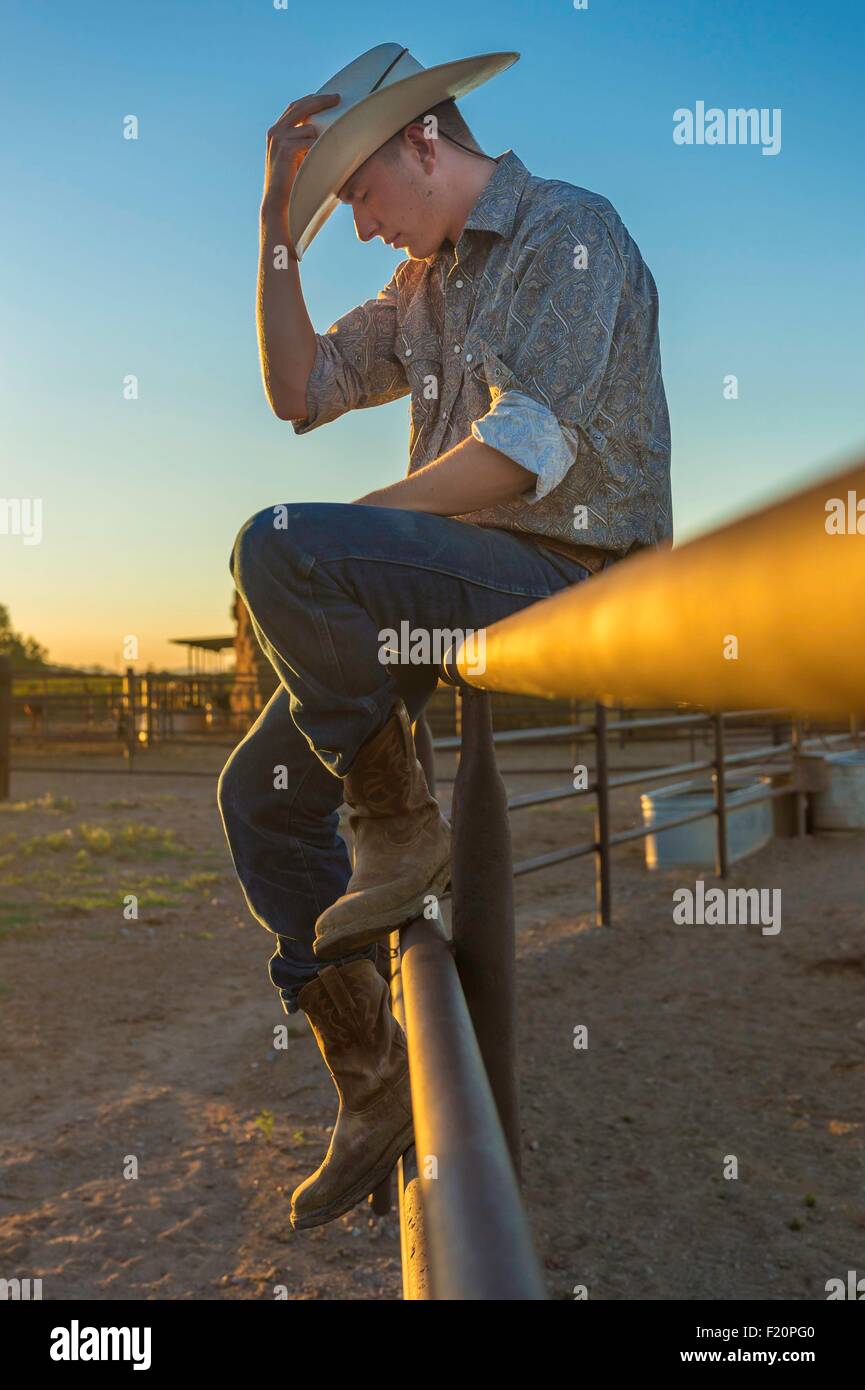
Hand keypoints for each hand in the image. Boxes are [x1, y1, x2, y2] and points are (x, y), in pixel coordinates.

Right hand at [261, 92, 339, 229]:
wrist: (279, 203)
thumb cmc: (294, 183)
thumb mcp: (300, 157)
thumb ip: (306, 142)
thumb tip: (327, 131)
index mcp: (277, 132)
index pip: (296, 107)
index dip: (312, 100)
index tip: (330, 97)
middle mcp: (276, 132)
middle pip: (301, 107)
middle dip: (321, 101)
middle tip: (337, 98)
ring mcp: (279, 139)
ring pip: (309, 128)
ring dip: (320, 142)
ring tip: (325, 155)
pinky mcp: (285, 149)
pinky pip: (310, 142)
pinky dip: (317, 152)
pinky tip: (318, 163)